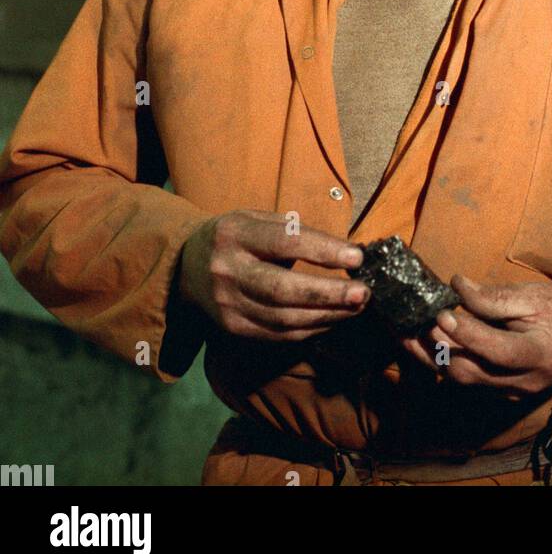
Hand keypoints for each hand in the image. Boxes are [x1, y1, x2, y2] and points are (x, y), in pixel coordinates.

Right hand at [178, 209, 366, 341]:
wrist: (186, 266)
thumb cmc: (235, 237)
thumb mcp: (255, 219)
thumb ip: (293, 231)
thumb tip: (344, 251)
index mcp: (234, 234)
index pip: (284, 242)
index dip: (322, 251)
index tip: (356, 257)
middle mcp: (227, 271)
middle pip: (282, 289)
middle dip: (328, 294)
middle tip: (363, 292)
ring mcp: (228, 305)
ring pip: (283, 319)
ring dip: (326, 315)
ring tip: (356, 306)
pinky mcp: (233, 329)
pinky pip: (278, 335)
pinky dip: (310, 329)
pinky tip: (333, 319)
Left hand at [400, 276, 551, 397]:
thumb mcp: (534, 295)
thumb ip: (495, 297)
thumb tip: (456, 288)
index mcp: (538, 355)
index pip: (496, 350)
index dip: (467, 334)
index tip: (442, 314)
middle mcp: (523, 383)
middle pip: (469, 373)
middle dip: (433, 350)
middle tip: (407, 325)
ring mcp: (512, 393)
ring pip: (462, 381)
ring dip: (431, 359)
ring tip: (405, 334)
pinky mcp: (503, 392)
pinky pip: (468, 380)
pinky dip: (444, 362)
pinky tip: (425, 343)